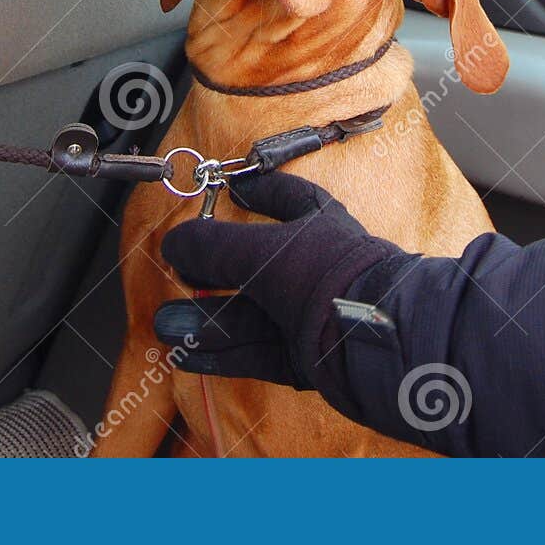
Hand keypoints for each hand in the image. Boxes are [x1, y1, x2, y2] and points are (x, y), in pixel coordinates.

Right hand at [154, 171, 405, 403]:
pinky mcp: (310, 355)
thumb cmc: (328, 277)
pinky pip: (260, 351)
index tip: (234, 189)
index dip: (260, 191)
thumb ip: (215, 246)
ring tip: (166, 324)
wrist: (378, 343)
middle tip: (179, 272)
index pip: (287, 197)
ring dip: (209, 319)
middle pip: (258, 265)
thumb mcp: (263, 251)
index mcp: (318, 224)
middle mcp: (317, 267)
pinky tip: (190, 355)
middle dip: (214, 271)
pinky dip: (225, 352)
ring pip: (253, 314)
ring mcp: (314, 312)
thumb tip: (172, 242)